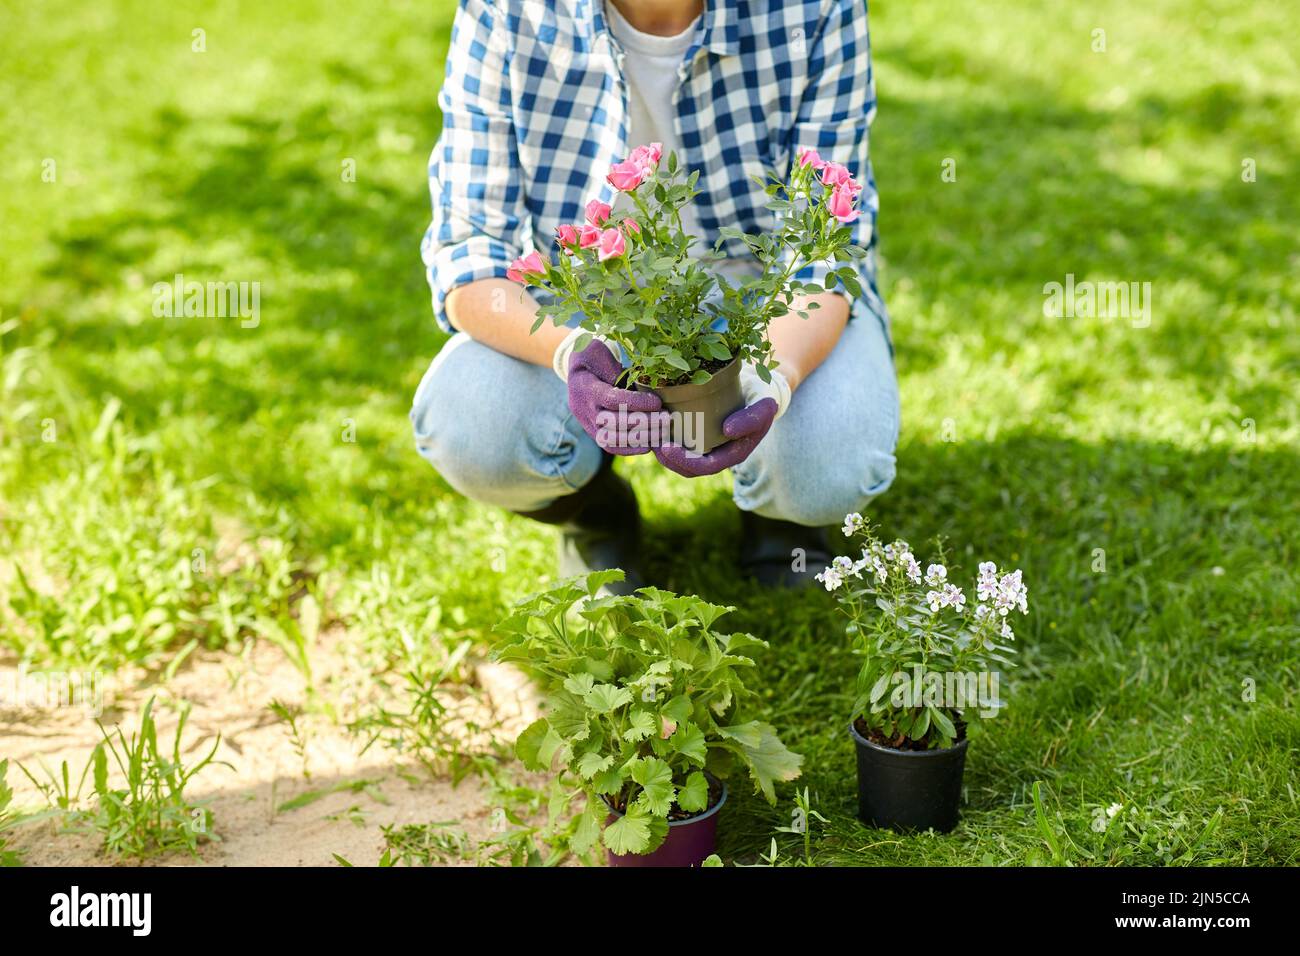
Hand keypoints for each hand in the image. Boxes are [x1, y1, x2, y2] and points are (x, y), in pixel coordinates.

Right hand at [567, 340, 666, 455]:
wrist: (576, 370)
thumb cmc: (594, 357)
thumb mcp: (602, 353)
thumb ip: (616, 368)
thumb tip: (642, 383)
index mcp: (585, 386)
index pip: (611, 399)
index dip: (636, 403)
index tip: (657, 402)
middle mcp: (583, 409)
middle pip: (614, 422)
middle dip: (643, 422)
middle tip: (666, 418)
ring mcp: (587, 423)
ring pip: (612, 438)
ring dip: (640, 437)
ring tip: (662, 431)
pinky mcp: (593, 433)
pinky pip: (610, 447)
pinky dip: (629, 448)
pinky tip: (649, 445)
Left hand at [654, 397, 777, 476]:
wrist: (757, 389)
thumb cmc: (761, 399)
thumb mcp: (763, 408)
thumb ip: (752, 419)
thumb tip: (727, 430)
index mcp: (731, 455)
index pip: (703, 467)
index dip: (682, 461)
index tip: (665, 447)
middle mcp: (716, 454)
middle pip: (685, 466)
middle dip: (665, 457)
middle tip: (649, 440)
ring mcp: (705, 445)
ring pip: (678, 456)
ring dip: (660, 448)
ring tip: (646, 433)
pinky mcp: (696, 433)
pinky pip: (675, 440)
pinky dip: (662, 435)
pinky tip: (650, 423)